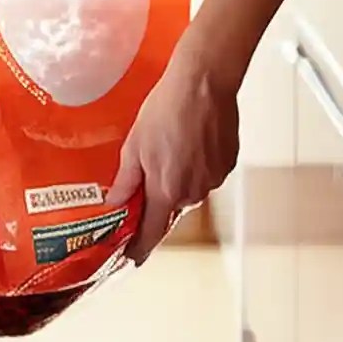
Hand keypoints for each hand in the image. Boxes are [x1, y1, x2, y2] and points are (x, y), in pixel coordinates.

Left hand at [106, 30, 242, 264]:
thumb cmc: (166, 111)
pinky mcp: (227, 164)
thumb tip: (115, 203)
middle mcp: (193, 192)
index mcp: (167, 191)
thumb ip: (126, 181)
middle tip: (146, 178)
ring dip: (177, 181)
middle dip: (157, 201)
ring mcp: (214, 179)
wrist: (204, 84)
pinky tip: (187, 144)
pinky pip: (206, 175)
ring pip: (190, 191)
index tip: (133, 257)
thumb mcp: (134, 146)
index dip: (141, 247)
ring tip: (169, 150)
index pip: (153, 232)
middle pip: (171, 209)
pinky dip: (195, 167)